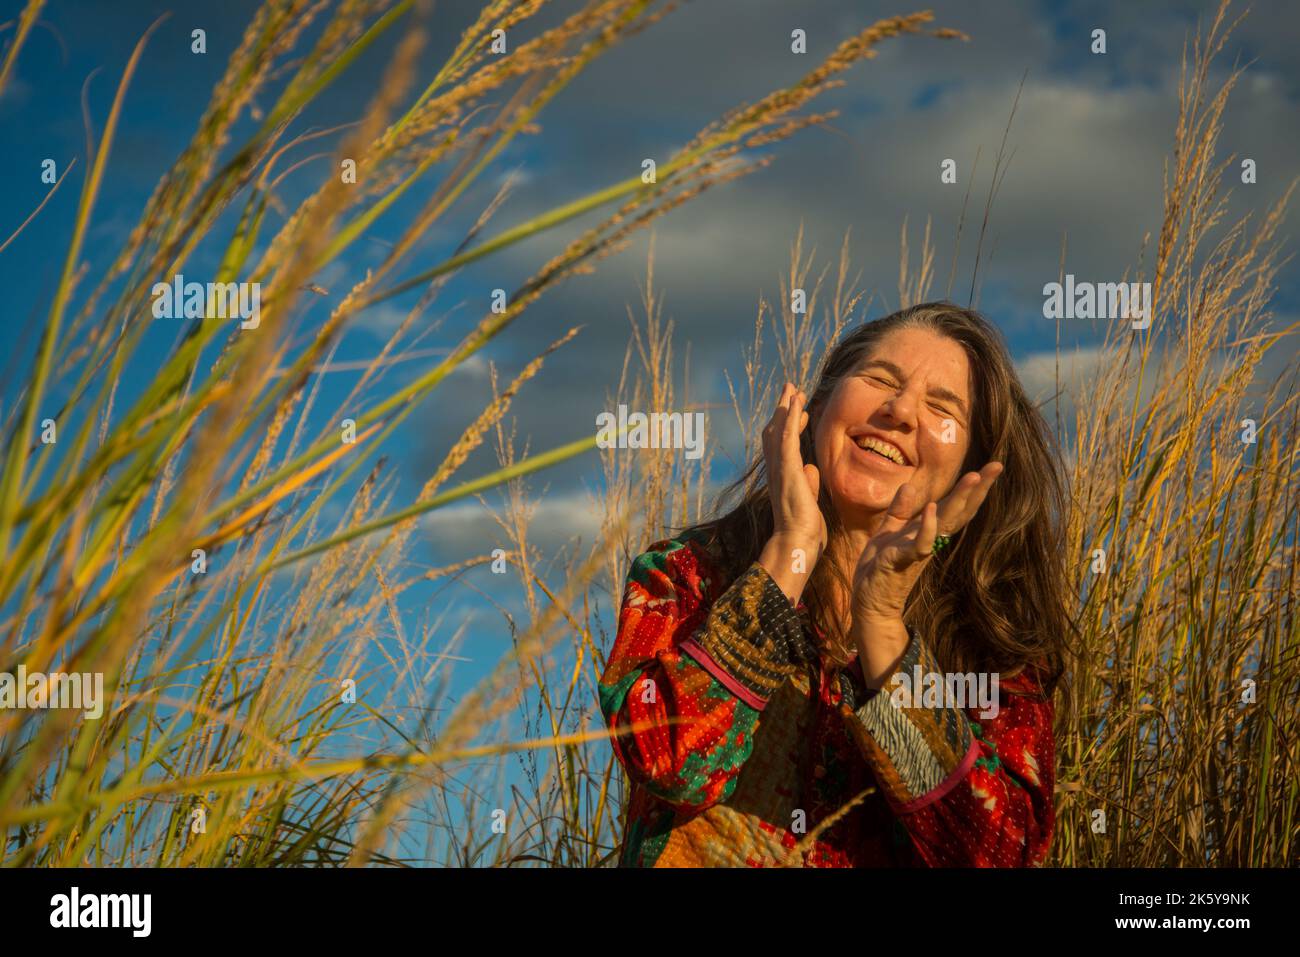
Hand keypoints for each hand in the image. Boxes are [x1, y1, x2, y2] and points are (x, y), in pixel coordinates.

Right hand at [757, 383, 826, 602]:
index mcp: (783, 477)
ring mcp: (780, 468)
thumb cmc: (804, 530)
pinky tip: (795, 403)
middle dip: (783, 410)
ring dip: (785, 407)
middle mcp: (777, 470)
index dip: (790, 424)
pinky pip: (786, 438)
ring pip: (779, 430)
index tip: (800, 409)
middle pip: (776, 432)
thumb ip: (809, 483)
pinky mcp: (787, 469)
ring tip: (792, 388)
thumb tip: (812, 469)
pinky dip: (790, 418)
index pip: (783, 445)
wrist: (796, 543)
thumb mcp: (810, 501)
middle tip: (791, 390)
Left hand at [850, 462, 1003, 679]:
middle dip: (978, 489)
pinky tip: (931, 508)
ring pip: (945, 523)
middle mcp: (930, 539)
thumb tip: (910, 485)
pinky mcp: (903, 561)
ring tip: (973, 477)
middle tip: (996, 466)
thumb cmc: (880, 568)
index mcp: (928, 530)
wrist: (868, 602)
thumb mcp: (889, 531)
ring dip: (959, 500)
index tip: (992, 466)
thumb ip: (900, 509)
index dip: (973, 487)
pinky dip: (926, 527)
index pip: (955, 506)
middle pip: (959, 511)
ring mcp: (919, 550)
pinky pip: (919, 544)